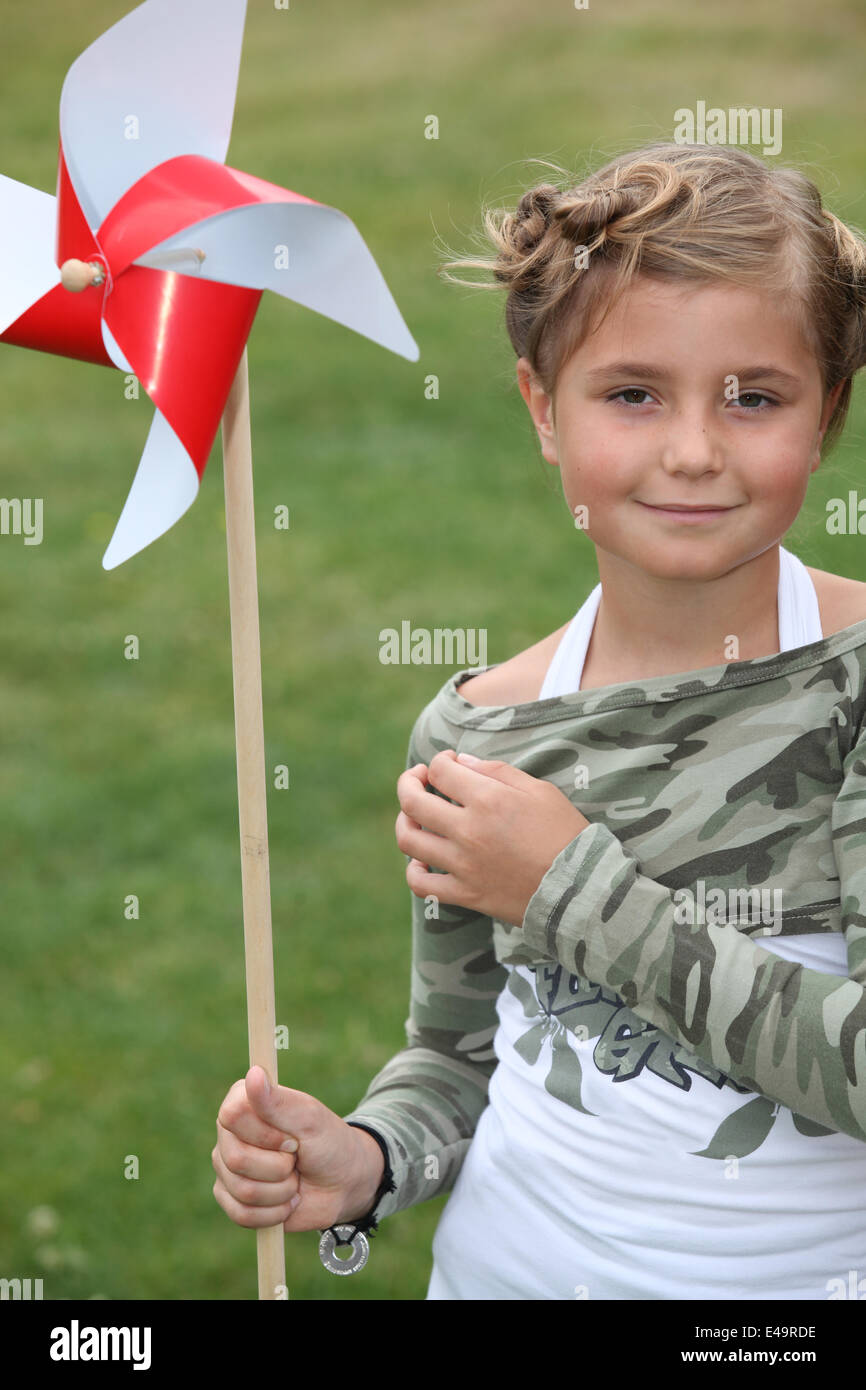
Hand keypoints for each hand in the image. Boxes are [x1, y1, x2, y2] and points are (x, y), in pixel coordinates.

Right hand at [212, 1066, 384, 1232]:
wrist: (342, 1183)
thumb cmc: (327, 1141)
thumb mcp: (309, 1118)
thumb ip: (278, 1100)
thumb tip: (253, 1074)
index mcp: (243, 1102)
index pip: (231, 1116)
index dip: (265, 1134)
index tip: (292, 1138)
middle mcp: (229, 1134)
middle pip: (236, 1158)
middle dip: (279, 1166)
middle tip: (296, 1159)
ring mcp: (227, 1168)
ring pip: (242, 1190)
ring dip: (281, 1190)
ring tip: (295, 1179)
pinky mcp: (232, 1199)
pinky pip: (242, 1214)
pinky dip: (274, 1213)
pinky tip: (287, 1201)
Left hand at [395, 748, 590, 926]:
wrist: (581, 889)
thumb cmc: (565, 833)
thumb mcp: (540, 790)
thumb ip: (497, 772)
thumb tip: (460, 762)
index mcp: (488, 799)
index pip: (439, 771)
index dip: (440, 761)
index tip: (450, 764)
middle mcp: (468, 830)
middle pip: (413, 801)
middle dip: (409, 782)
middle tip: (419, 779)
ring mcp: (463, 865)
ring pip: (409, 840)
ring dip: (405, 822)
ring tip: (415, 816)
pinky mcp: (465, 893)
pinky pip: (421, 885)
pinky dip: (414, 871)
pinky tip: (422, 860)